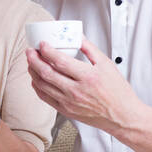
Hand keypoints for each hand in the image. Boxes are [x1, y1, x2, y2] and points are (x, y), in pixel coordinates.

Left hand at [26, 37, 142, 134]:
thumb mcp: (107, 65)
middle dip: (34, 59)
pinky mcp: (66, 111)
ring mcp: (69, 103)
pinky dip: (37, 87)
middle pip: (46, 73)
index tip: (42, 44)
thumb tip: (77, 35)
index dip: (47, 50)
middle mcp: (76, 91)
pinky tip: (36, 79)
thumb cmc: (117, 92)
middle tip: (30, 51)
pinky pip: (45, 98)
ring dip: (33, 72)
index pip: (60, 61)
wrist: (122, 116)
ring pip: (42, 85)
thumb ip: (90, 49)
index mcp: (87, 77)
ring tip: (31, 62)